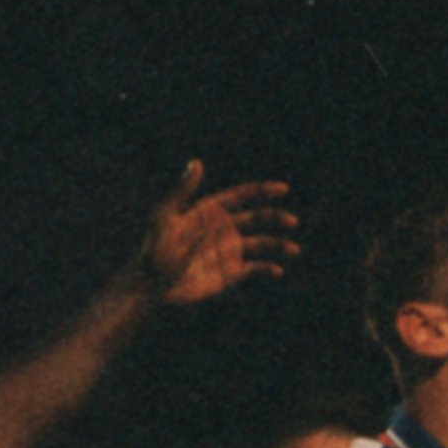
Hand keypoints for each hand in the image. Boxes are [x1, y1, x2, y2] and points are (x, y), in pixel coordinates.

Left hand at [140, 161, 299, 304]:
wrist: (154, 285)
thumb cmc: (154, 248)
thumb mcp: (166, 216)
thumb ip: (183, 190)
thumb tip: (197, 162)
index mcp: (210, 211)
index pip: (241, 196)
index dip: (262, 191)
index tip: (283, 189)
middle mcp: (224, 229)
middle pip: (257, 218)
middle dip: (275, 218)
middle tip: (291, 221)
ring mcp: (229, 251)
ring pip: (262, 244)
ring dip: (279, 245)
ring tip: (293, 249)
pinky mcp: (231, 273)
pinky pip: (256, 268)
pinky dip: (268, 269)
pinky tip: (277, 270)